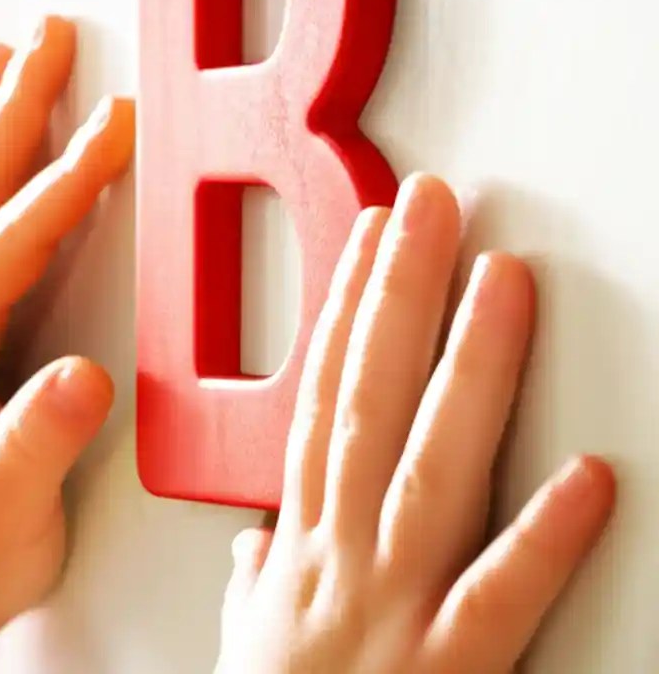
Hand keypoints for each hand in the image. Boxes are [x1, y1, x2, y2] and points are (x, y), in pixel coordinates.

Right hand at [217, 175, 615, 672]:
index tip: (369, 244)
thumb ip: (255, 573)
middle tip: (430, 211)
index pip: (318, 400)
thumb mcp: (249, 638)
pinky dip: (542, 537)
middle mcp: (340, 557)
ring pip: (430, 469)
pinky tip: (588, 475)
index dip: (343, 313)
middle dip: (397, 296)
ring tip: (506, 284)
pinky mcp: (448, 669)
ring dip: (469, 371)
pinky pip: (499, 597)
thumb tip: (259, 530)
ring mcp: (392, 607)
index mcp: (300, 544)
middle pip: (367, 404)